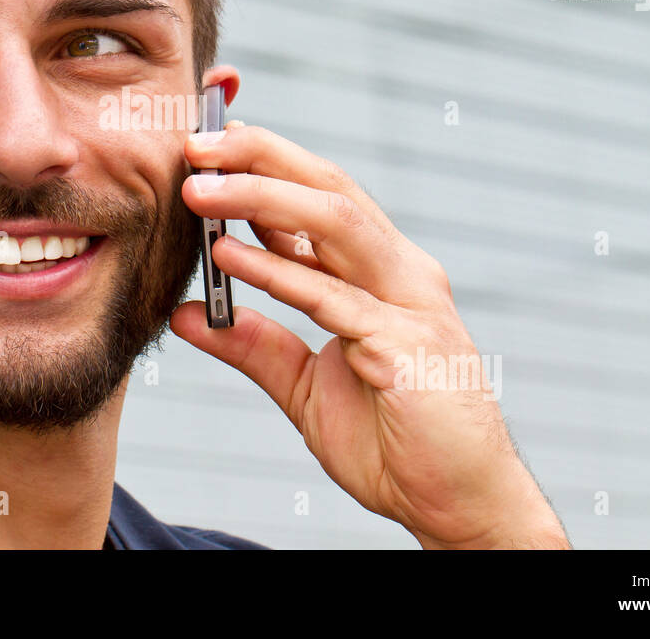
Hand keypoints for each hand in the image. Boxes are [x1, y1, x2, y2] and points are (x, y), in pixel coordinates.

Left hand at [172, 121, 569, 548]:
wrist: (459, 505)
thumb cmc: (395, 444)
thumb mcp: (304, 386)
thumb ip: (254, 345)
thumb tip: (190, 314)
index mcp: (382, 276)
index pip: (322, 199)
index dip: (266, 165)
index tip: (207, 148)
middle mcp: (401, 275)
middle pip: (330, 189)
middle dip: (261, 157)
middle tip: (197, 144)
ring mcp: (411, 304)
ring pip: (337, 222)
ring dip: (262, 197)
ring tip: (201, 189)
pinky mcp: (408, 345)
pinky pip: (334, 297)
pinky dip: (278, 270)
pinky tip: (229, 255)